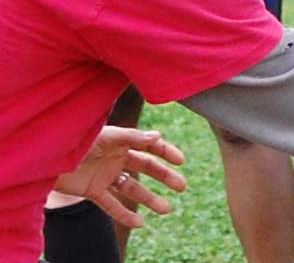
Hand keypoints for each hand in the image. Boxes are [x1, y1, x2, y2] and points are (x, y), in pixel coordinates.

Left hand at [53, 127, 186, 227]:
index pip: (148, 145)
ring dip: (150, 199)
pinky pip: (111, 204)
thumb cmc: (75, 141)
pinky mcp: (91, 191)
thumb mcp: (105, 136)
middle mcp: (115, 157)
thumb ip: (131, 137)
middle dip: (165, 176)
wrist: (43, 158)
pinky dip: (124, 214)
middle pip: (145, 167)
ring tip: (167, 209)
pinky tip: (140, 224)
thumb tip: (157, 137)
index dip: (166, 152)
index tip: (181, 161)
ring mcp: (104, 175)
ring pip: (132, 188)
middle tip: (182, 187)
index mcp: (120, 141)